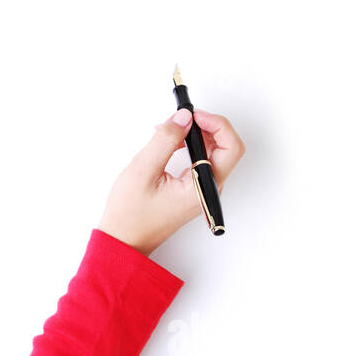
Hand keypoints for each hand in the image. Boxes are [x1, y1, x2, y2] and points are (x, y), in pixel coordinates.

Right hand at [97, 109, 245, 257]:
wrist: (124, 240)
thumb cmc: (130, 214)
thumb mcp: (143, 170)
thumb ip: (166, 140)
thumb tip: (183, 117)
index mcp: (202, 188)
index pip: (230, 148)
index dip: (216, 124)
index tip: (193, 114)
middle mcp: (208, 190)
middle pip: (225, 147)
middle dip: (205, 126)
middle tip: (180, 116)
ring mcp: (202, 190)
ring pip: (213, 153)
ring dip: (196, 134)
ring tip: (170, 128)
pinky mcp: (193, 189)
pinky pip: (201, 161)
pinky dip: (190, 145)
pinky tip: (171, 141)